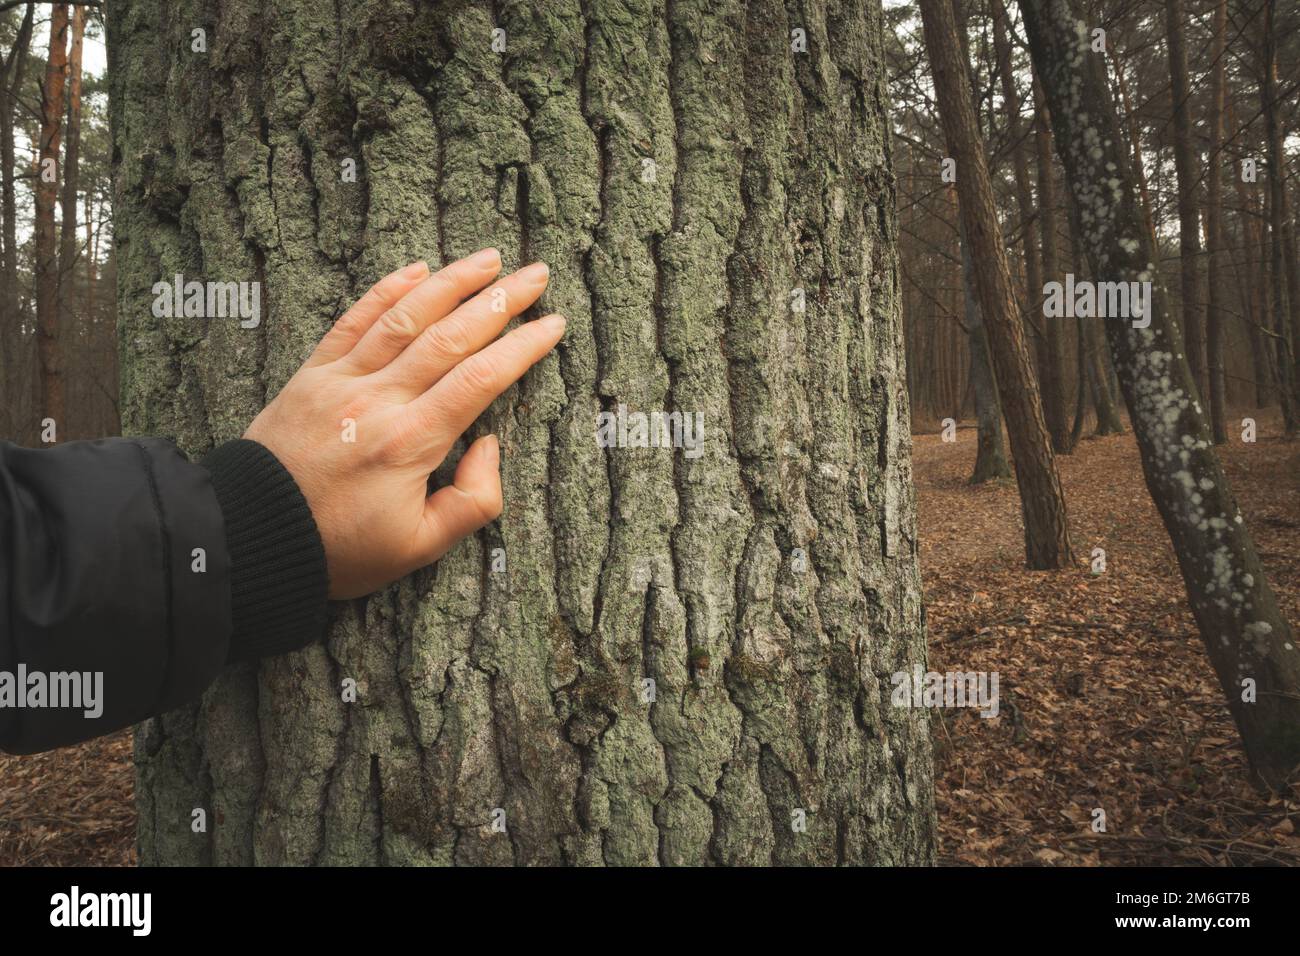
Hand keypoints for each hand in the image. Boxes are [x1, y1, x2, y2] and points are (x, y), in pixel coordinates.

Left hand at [243, 248, 562, 598]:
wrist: (249, 537)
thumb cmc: (340, 548)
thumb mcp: (421, 547)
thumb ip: (473, 501)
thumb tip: (490, 445)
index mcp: (411, 443)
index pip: (480, 379)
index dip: (521, 348)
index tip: (552, 324)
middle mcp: (379, 400)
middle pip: (450, 336)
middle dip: (500, 301)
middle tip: (536, 275)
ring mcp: (342, 381)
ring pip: (405, 318)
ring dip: (451, 282)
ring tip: (489, 258)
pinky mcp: (312, 374)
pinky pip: (353, 322)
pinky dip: (385, 291)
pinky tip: (416, 269)